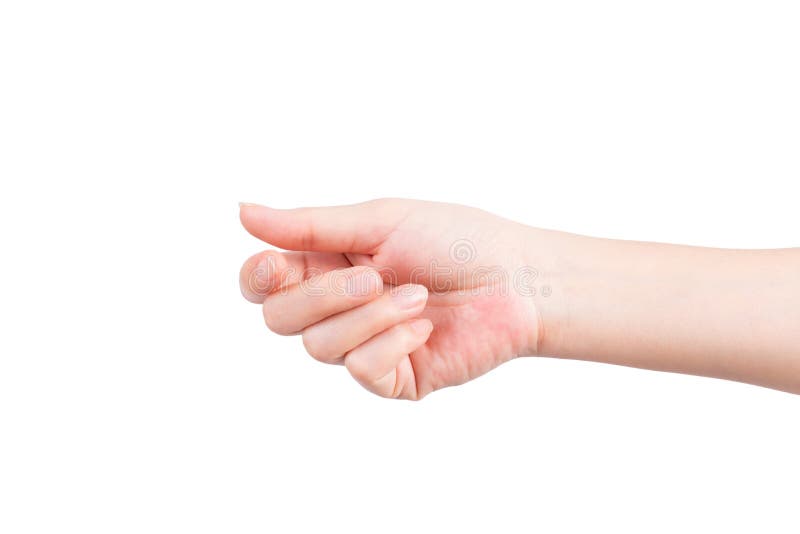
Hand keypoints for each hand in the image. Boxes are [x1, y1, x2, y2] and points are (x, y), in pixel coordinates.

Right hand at [239, 198, 543, 399]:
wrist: (519, 280)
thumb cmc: (457, 240)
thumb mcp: (379, 222)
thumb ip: (309, 226)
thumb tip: (242, 211)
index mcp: (328, 262)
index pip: (263, 282)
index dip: (257, 278)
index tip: (277, 266)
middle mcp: (338, 306)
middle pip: (279, 318)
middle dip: (324, 296)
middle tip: (375, 276)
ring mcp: (363, 345)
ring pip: (319, 346)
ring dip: (371, 317)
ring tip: (418, 296)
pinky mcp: (392, 377)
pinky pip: (361, 370)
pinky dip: (392, 342)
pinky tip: (426, 326)